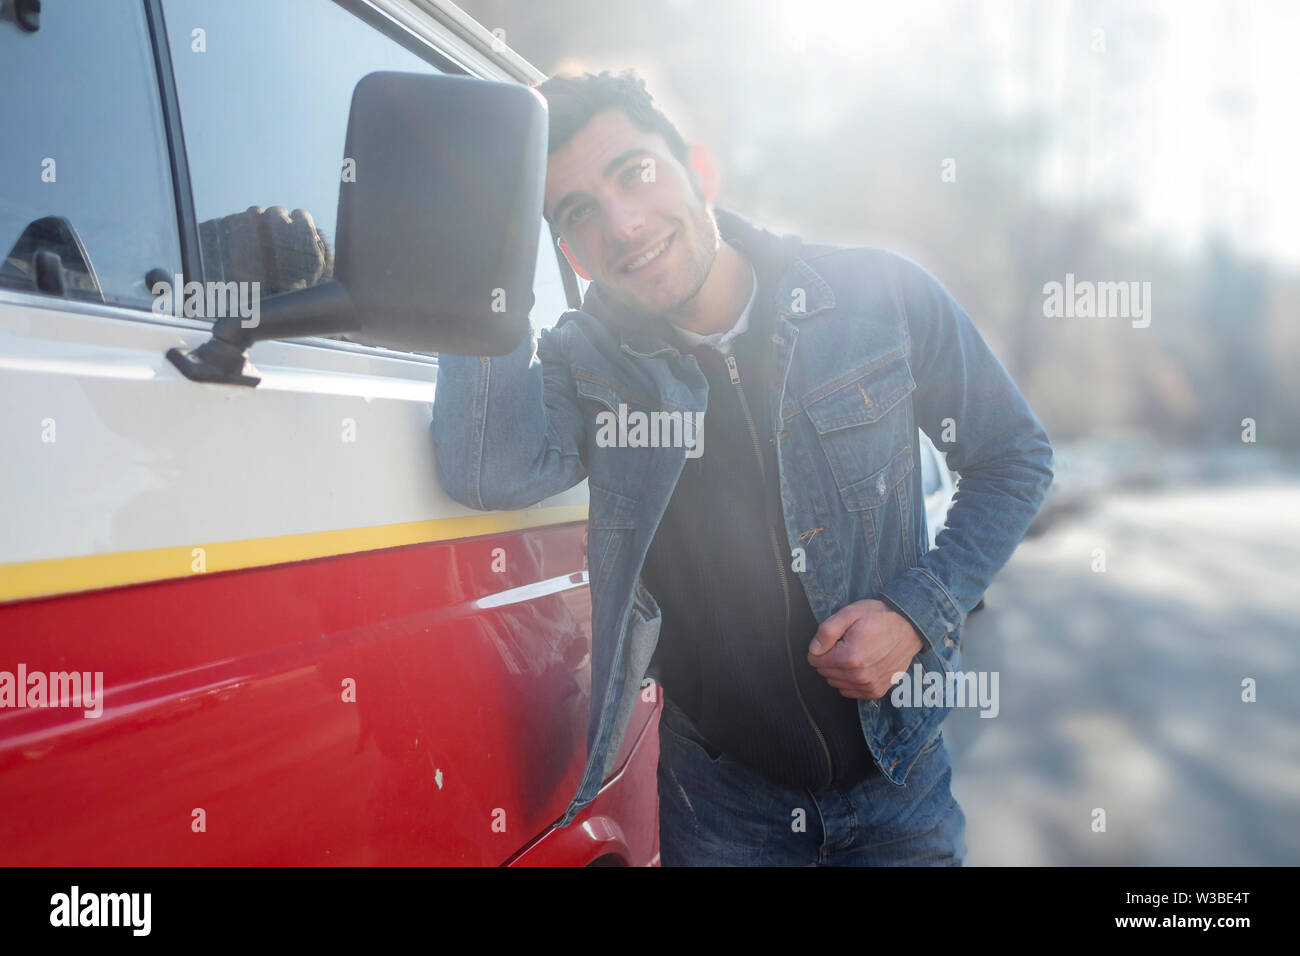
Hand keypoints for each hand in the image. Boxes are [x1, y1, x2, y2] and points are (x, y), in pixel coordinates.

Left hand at [807, 599, 923, 699]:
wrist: (910, 626)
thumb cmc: (880, 617)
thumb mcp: (849, 614)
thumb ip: (826, 631)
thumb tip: (813, 650)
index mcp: (849, 657)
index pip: (815, 660)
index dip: (821, 647)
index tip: (835, 638)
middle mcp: (859, 676)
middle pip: (825, 673)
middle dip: (830, 658)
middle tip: (847, 643)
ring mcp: (869, 686)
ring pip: (836, 683)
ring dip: (840, 670)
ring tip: (856, 653)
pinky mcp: (877, 691)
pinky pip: (850, 691)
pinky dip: (851, 680)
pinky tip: (862, 665)